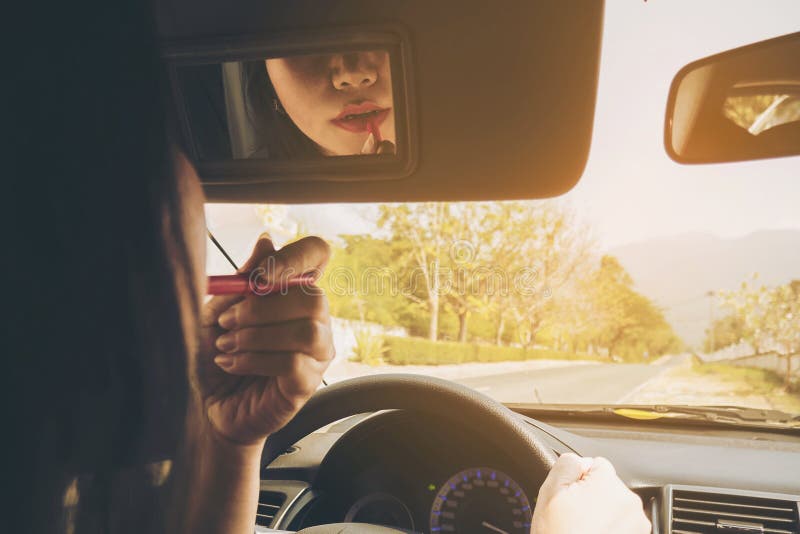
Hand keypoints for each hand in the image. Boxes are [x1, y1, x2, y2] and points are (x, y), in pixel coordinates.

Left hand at [191, 234, 333, 445]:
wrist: (205, 406)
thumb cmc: (215, 353)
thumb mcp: (218, 310)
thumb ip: (243, 281)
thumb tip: (267, 241)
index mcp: (294, 290)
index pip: (317, 254)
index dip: (296, 256)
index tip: (260, 277)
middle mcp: (315, 317)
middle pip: (312, 296)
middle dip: (262, 308)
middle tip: (226, 322)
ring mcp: (317, 351)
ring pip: (306, 330)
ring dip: (257, 336)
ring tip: (227, 345)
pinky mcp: (309, 382)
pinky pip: (293, 362)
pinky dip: (254, 360)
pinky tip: (232, 365)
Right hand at [531, 453, 650, 533]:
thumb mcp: (550, 493)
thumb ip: (566, 464)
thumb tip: (579, 460)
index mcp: (609, 485)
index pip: (595, 464)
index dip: (578, 479)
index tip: (570, 498)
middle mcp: (630, 503)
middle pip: (607, 486)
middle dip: (592, 497)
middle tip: (573, 518)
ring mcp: (638, 526)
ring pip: (615, 507)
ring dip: (602, 515)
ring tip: (583, 531)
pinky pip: (621, 526)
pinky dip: (610, 530)